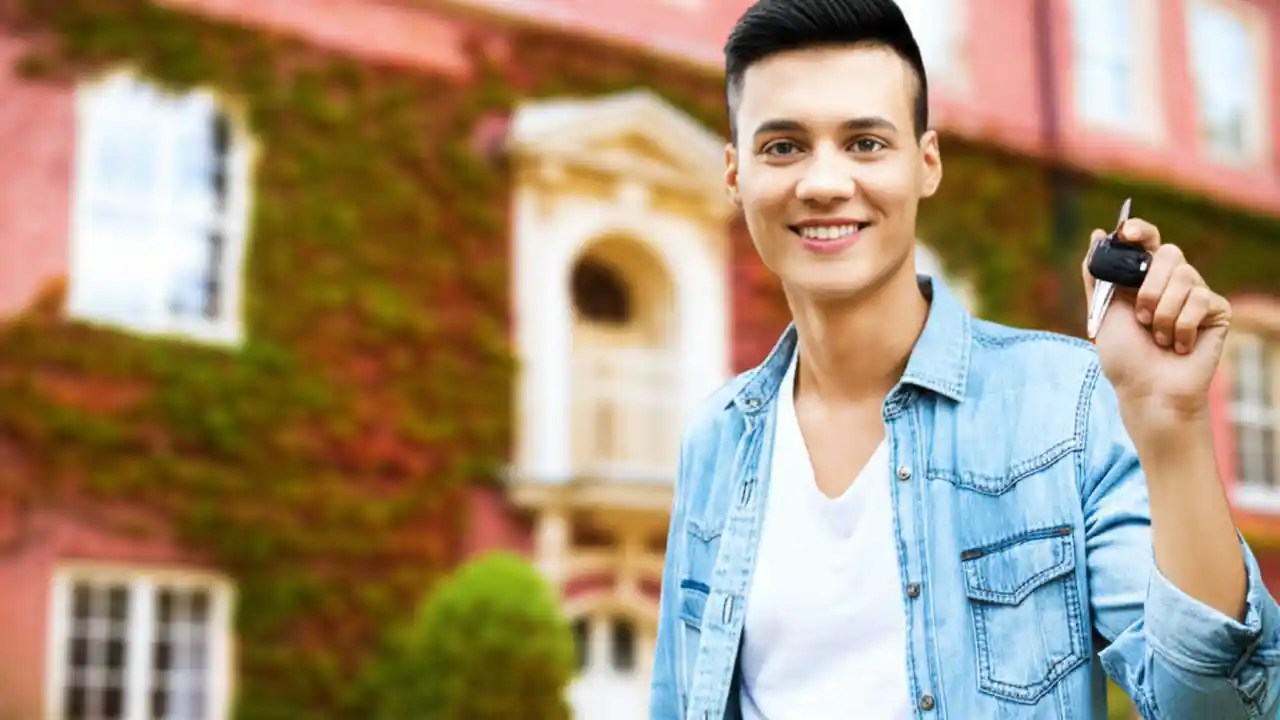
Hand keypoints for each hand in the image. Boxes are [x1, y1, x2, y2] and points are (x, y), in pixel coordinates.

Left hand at [1081, 218, 1231, 423]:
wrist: (1147, 390)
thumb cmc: (1124, 356)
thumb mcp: (1101, 312)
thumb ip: (1097, 274)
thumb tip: (1098, 234)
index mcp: (1143, 277)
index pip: (1147, 239)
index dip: (1139, 230)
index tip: (1127, 233)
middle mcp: (1172, 281)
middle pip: (1169, 253)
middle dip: (1148, 288)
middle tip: (1141, 318)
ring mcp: (1197, 293)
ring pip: (1185, 276)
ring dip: (1162, 314)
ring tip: (1159, 338)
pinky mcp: (1217, 310)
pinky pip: (1200, 301)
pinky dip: (1182, 328)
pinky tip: (1180, 346)